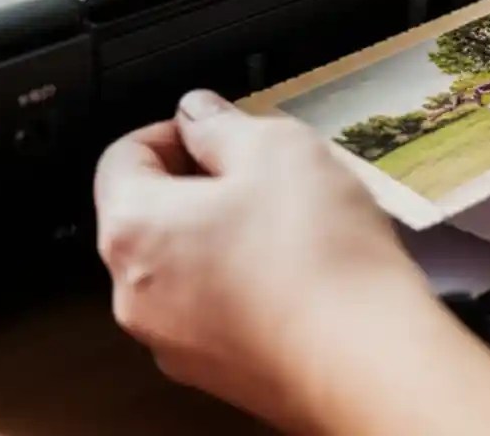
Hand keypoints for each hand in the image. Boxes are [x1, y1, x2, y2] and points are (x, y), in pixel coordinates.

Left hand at [94, 91, 489, 434]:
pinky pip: (214, 310)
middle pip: (150, 215)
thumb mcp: (275, 148)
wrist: (367, 361)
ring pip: (184, 265)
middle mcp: (135, 294)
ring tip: (290, 225)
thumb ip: (221, 124)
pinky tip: (297, 274)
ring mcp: (172, 341)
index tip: (218, 131)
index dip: (173, 132)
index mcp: (132, 229)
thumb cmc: (318, 256)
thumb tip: (198, 115)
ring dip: (223, 236)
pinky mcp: (215, 373)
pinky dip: (242, 285)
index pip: (122, 157)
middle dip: (201, 185)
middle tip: (262, 174)